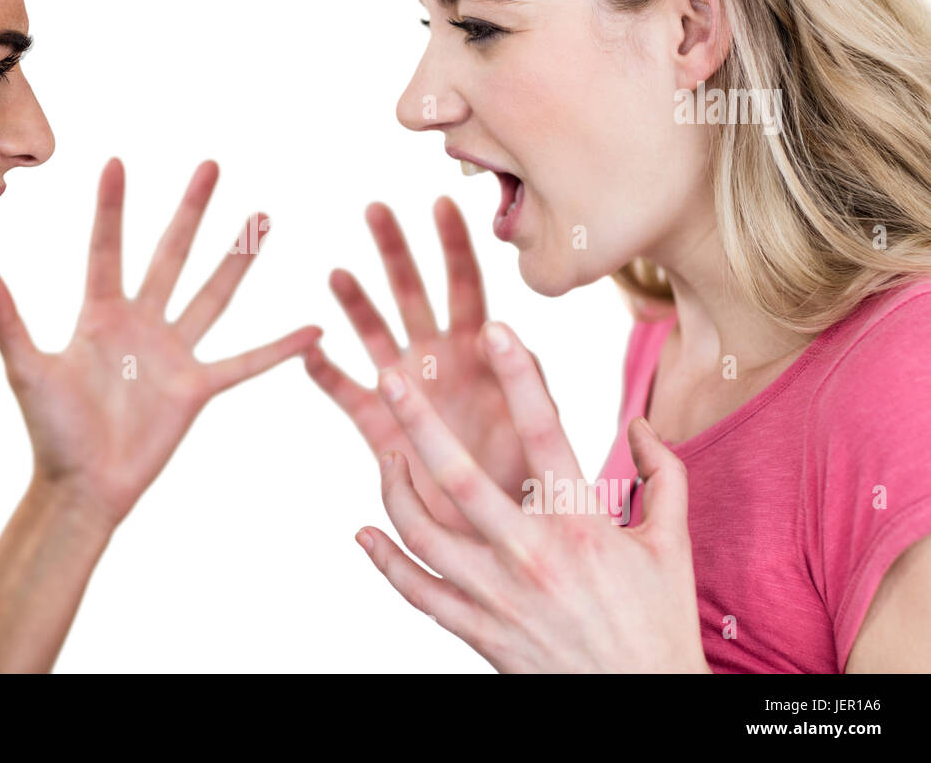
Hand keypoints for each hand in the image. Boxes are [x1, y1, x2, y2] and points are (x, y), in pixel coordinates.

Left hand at [0, 158, 320, 530]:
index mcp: (99, 316)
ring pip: (212, 294)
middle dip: (191, 211)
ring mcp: (172, 353)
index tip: (117, 161)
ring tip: (261, 218)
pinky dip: (279, 348)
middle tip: (211, 166)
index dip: (112, 207)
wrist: (84, 488)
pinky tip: (311, 330)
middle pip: (171, 254)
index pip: (107, 249)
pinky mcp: (196, 387)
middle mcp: (140, 324)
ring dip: (237, 258)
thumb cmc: (51, 431)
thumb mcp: (27, 372)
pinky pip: (244, 362)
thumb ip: (9, 322)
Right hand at [303, 198, 552, 537]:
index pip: (467, 286)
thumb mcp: (539, 425)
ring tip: (339, 272)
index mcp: (480, 353)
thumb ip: (528, 381)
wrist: (496, 533)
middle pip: (412, 293)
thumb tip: (508, 332)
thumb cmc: (528, 478)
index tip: (442, 202)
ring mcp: (403, 386)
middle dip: (395, 250)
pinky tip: (307, 349)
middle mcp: (438, 358)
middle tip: (376, 209)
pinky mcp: (374, 423)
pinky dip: (322, 371)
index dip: (453, 246)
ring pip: (372, 331)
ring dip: (356, 301)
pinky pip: (341, 390)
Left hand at [356, 320, 708, 672]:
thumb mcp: (672, 543)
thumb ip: (661, 476)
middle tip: (391, 376)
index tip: (496, 329)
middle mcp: (531, 555)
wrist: (644, 706)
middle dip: (419, 421)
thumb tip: (641, 423)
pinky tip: (363, 532)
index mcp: (580, 525)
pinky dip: (384, 561)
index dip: (519, 375)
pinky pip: (416, 592)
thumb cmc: (659, 622)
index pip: (544, 432)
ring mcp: (497, 597)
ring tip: (384, 454)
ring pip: (423, 534)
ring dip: (392, 489)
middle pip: (460, 478)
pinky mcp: (478, 633)